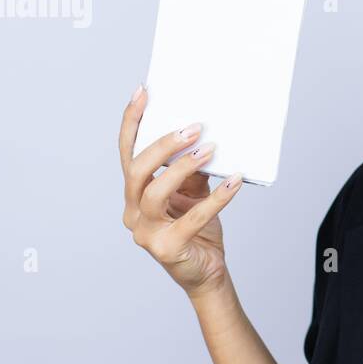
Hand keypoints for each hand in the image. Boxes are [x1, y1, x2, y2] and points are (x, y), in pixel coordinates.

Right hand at [120, 85, 243, 297]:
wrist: (207, 272)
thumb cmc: (197, 229)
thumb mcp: (193, 192)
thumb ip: (191, 168)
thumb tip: (203, 133)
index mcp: (134, 193)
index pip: (127, 152)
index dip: (132, 121)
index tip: (144, 92)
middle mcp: (132, 211)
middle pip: (137, 170)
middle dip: (163, 145)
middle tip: (193, 127)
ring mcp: (145, 233)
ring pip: (155, 192)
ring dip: (184, 167)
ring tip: (211, 150)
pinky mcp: (166, 249)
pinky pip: (191, 219)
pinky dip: (216, 199)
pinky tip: (235, 183)